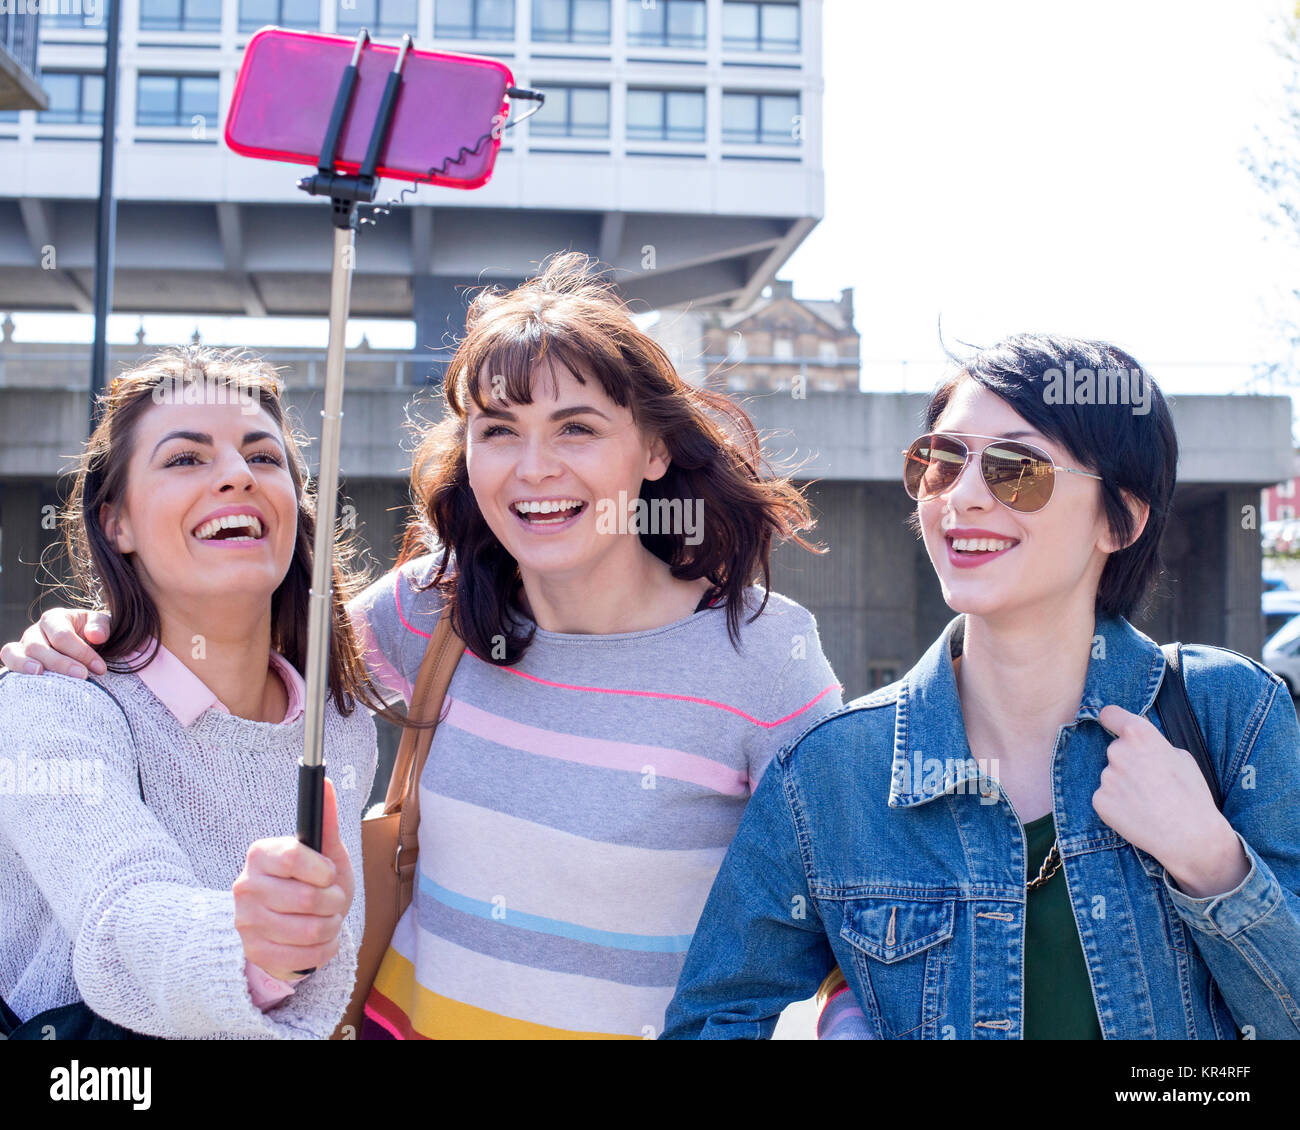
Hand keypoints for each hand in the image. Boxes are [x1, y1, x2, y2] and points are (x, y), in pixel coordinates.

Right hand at [0, 607, 109, 677]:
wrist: (86, 644)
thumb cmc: (93, 634)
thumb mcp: (102, 625)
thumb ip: (101, 627)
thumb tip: (96, 636)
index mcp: (55, 618)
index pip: (63, 635)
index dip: (81, 652)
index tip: (100, 668)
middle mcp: (36, 631)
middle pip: (38, 646)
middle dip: (61, 663)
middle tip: (82, 676)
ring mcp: (24, 646)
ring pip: (16, 653)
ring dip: (27, 665)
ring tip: (40, 674)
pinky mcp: (18, 661)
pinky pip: (9, 663)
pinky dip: (17, 671)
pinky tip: (30, 683)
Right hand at [232, 778, 354, 982]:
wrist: (293, 928)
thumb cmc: (313, 884)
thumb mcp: (324, 853)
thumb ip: (326, 821)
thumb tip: (326, 783)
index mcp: (260, 855)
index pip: (294, 857)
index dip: (323, 869)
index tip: (329, 873)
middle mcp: (245, 887)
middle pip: (308, 898)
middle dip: (334, 901)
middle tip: (332, 899)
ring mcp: (246, 923)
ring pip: (311, 930)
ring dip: (331, 926)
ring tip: (326, 919)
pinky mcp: (255, 954)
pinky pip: (306, 956)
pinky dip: (325, 949)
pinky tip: (319, 940)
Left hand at [1094, 704, 1247, 897]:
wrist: (1190, 837)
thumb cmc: (1192, 796)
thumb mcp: (1182, 758)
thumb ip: (1155, 745)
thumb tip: (1141, 745)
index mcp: (1139, 735)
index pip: (1111, 714)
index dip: (1113, 719)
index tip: (1112, 723)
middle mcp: (1117, 751)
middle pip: (1116, 750)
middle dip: (1128, 762)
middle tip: (1151, 782)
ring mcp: (1106, 776)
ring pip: (1112, 775)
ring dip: (1123, 785)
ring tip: (1148, 802)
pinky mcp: (1099, 800)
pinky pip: (1106, 796)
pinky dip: (1117, 804)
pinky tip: (1138, 814)